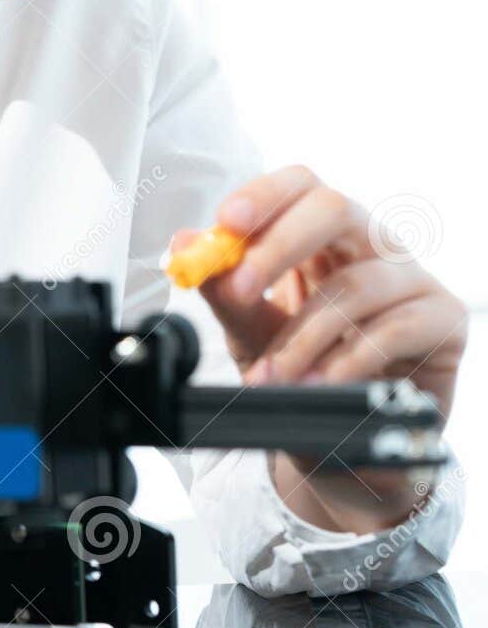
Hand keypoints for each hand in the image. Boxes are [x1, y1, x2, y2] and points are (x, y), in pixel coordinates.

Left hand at [169, 164, 468, 531]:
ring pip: (357, 283)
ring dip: (303, 334)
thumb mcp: (253, 331)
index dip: (265, 195)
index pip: (301, 184)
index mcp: (324, 234)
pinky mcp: (443, 320)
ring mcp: (412, 279)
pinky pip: (396, 328)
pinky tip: (319, 384)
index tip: (227, 223)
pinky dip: (347, 361)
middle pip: (335, 208)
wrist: (351, 442)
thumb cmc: (307, 369)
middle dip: (280, 245)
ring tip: (268, 376)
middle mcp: (372, 244)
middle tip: (238, 289)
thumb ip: (225, 290)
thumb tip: (184, 245)